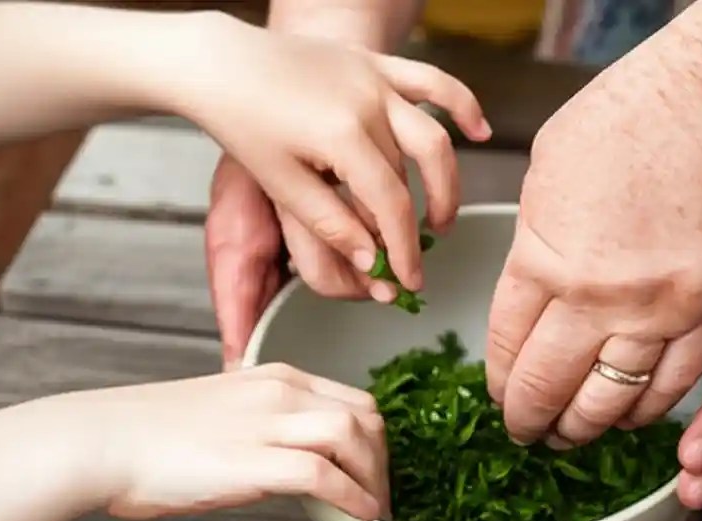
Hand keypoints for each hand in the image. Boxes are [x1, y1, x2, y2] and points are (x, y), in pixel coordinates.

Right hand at [38, 363, 389, 520]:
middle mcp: (281, 392)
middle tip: (380, 496)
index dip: (373, 439)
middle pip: (366, 417)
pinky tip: (360, 517)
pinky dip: (353, 497)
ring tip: (374, 511)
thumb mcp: (221, 413)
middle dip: (382, 459)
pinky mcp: (255, 459)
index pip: (354, 399)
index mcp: (275, 377)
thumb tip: (286, 459)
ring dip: (375, 479)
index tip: (373, 471)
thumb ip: (260, 425)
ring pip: (355, 438)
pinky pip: (326, 474)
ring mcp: (269, 422)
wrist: (101, 441)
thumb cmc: (148, 436)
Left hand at [181, 16, 488, 282]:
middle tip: (419, 258)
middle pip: (410, 177)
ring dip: (445, 181)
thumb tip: (373, 264)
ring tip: (441, 219)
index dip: (405, 248)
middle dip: (418, 224)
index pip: (391, 206)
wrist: (221, 61)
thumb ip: (333, 225)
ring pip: (430, 137)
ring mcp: (376, 79)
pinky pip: (432, 81)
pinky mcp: (376, 64)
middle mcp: (368, 103)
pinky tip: (480, 131)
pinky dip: (462, 104)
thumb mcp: (282, 184)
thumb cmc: (242, 120)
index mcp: (341, 135)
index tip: (410, 279)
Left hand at [486, 48, 701, 448]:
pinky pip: (669, 388)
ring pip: (608, 403)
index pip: (506, 350)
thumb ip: (534, 247)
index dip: (501, 386)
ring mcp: (654, 313)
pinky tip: (630, 414)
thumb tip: (528, 290)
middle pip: (548, 389)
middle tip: (528, 430)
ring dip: (584, 427)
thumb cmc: (627, 125)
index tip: (500, 396)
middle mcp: (593, 299)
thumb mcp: (546, 179)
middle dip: (531, 421)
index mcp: (541, 259)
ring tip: (574, 432)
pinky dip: (644, 411)